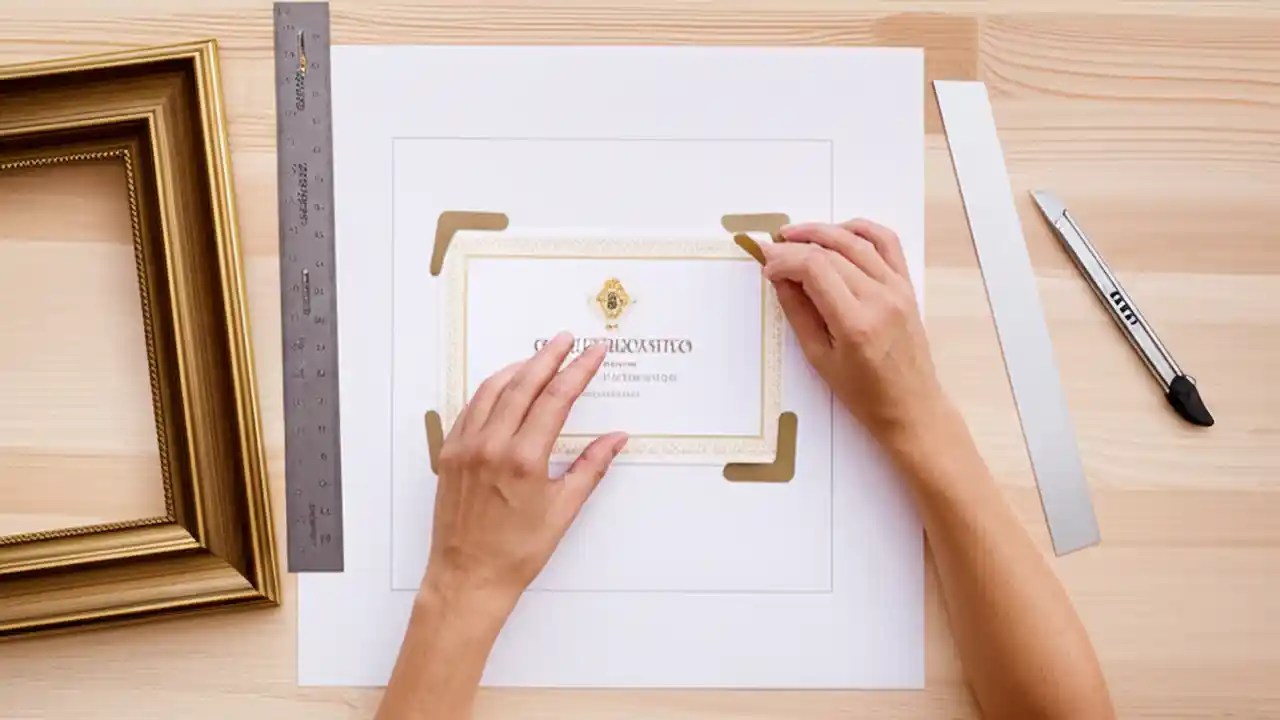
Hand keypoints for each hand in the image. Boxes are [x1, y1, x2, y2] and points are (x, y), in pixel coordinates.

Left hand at [424, 333, 626, 615]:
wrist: (468, 578)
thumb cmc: (515, 552)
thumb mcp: (563, 510)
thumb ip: (591, 467)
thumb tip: (614, 439)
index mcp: (523, 459)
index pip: (557, 398)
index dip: (579, 370)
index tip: (593, 353)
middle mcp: (491, 446)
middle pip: (524, 383)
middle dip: (549, 357)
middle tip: (567, 341)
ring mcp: (466, 448)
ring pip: (493, 390)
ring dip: (518, 368)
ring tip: (538, 357)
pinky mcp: (450, 455)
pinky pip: (470, 409)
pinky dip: (490, 390)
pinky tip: (503, 387)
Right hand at [761, 219, 945, 449]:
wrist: (911, 405)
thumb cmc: (864, 393)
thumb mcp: (819, 358)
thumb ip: (798, 313)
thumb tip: (780, 277)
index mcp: (855, 323)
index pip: (814, 269)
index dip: (785, 260)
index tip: (766, 265)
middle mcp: (879, 298)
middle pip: (831, 252)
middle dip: (795, 246)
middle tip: (771, 249)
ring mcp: (897, 289)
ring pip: (856, 241)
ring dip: (821, 231)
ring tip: (794, 234)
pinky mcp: (907, 286)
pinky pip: (887, 243)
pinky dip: (861, 229)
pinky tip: (838, 232)